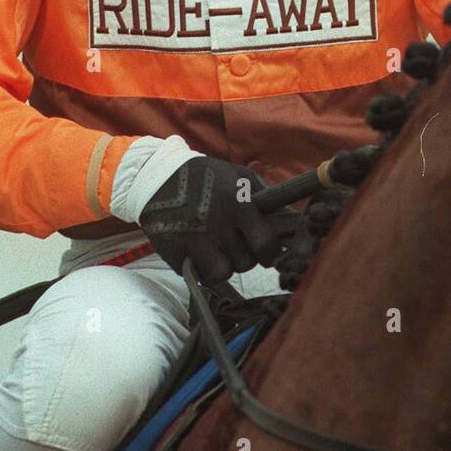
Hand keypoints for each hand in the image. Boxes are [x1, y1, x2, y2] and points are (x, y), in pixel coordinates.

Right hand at [138, 156, 281, 283]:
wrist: (157, 177)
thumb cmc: (206, 176)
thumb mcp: (238, 176)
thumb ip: (265, 197)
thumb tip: (294, 220)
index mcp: (239, 202)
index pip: (267, 244)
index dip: (269, 252)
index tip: (264, 249)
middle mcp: (219, 222)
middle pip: (247, 263)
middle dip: (245, 257)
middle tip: (234, 242)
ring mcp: (195, 240)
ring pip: (224, 273)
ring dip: (223, 264)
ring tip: (215, 245)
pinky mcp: (176, 253)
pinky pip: (199, 275)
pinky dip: (201, 267)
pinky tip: (197, 250)